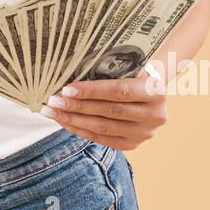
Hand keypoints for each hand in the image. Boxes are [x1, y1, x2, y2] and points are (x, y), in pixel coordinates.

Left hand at [38, 75, 167, 150]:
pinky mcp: (133, 144)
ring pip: (103, 128)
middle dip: (77, 106)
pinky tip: (65, 122)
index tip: (67, 89)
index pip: (119, 91)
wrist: (151, 91)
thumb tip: (69, 75)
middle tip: (53, 101)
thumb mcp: (127, 66)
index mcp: (156, 90)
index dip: (92, 91)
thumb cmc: (133, 72)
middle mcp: (155, 114)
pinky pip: (102, 139)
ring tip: (53, 112)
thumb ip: (106, 69)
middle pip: (109, 111)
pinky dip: (81, 130)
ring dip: (74, 120)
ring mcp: (145, 132)